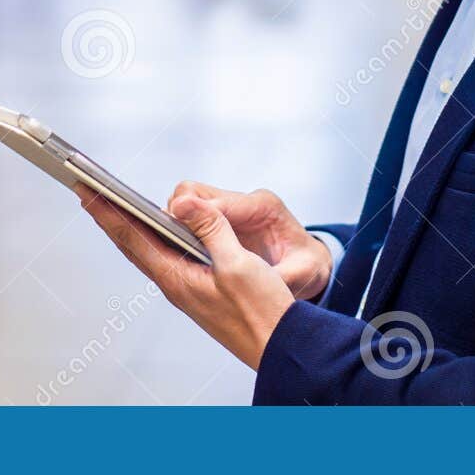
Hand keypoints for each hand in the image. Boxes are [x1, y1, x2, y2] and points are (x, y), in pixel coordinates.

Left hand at [78, 186, 294, 369]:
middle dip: (110, 216)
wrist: (282, 348)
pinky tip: (158, 231)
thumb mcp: (238, 264)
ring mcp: (187, 289)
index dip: (107, 211)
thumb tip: (183, 200)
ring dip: (130, 226)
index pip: (133, 237)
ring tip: (113, 206)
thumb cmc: (263, 313)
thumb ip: (211, 229)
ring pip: (149, 251)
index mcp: (177, 278)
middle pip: (134, 244)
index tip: (86, 191)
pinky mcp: (201, 290)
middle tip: (88, 192)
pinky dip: (156, 238)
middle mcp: (175, 284)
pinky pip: (169, 257)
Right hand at [168, 182, 333, 301]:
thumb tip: (267, 282)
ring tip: (167, 247)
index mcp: (265, 207)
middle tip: (165, 237)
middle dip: (178, 212)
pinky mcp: (217, 221)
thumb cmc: (308, 266)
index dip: (199, 213)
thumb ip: (285, 275)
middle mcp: (244, 203)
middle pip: (194, 192)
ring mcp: (228, 209)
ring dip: (174, 220)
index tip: (179, 222)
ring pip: (185, 200)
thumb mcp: (305, 272)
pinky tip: (171, 250)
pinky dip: (175, 228)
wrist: (309, 265)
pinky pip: (186, 215)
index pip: (223, 203)